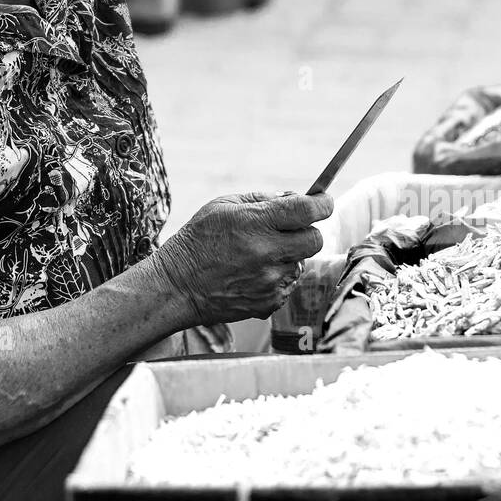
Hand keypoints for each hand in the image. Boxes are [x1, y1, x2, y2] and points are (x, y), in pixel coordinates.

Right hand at [154, 190, 332, 324]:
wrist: (178, 285)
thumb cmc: (197, 240)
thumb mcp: (223, 205)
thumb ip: (261, 199)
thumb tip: (293, 198)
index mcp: (257, 222)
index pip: (309, 210)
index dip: (322, 204)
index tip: (322, 202)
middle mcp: (268, 252)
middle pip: (315, 239)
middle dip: (307, 231)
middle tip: (288, 229)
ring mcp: (270, 281)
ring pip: (301, 263)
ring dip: (289, 256)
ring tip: (259, 254)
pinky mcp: (269, 303)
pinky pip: (288, 284)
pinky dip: (277, 277)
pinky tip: (253, 273)